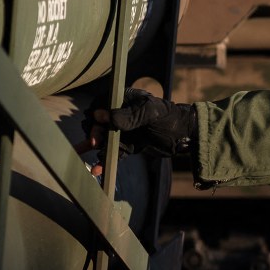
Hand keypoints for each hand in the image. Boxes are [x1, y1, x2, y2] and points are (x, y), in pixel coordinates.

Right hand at [77, 88, 196, 174]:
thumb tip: (99, 115)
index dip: (95, 114)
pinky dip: (105, 160)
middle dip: (94, 132)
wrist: (185, 136)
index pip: (101, 104)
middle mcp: (122, 114)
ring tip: (84, 157)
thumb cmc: (169, 118)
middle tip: (95, 141)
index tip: (95, 123)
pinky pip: (113, 152)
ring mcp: (124, 130)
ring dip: (95, 148)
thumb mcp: (148, 114)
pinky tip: (98, 169)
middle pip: (99, 123)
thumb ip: (125, 116)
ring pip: (103, 139)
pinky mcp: (128, 145)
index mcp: (125, 100)